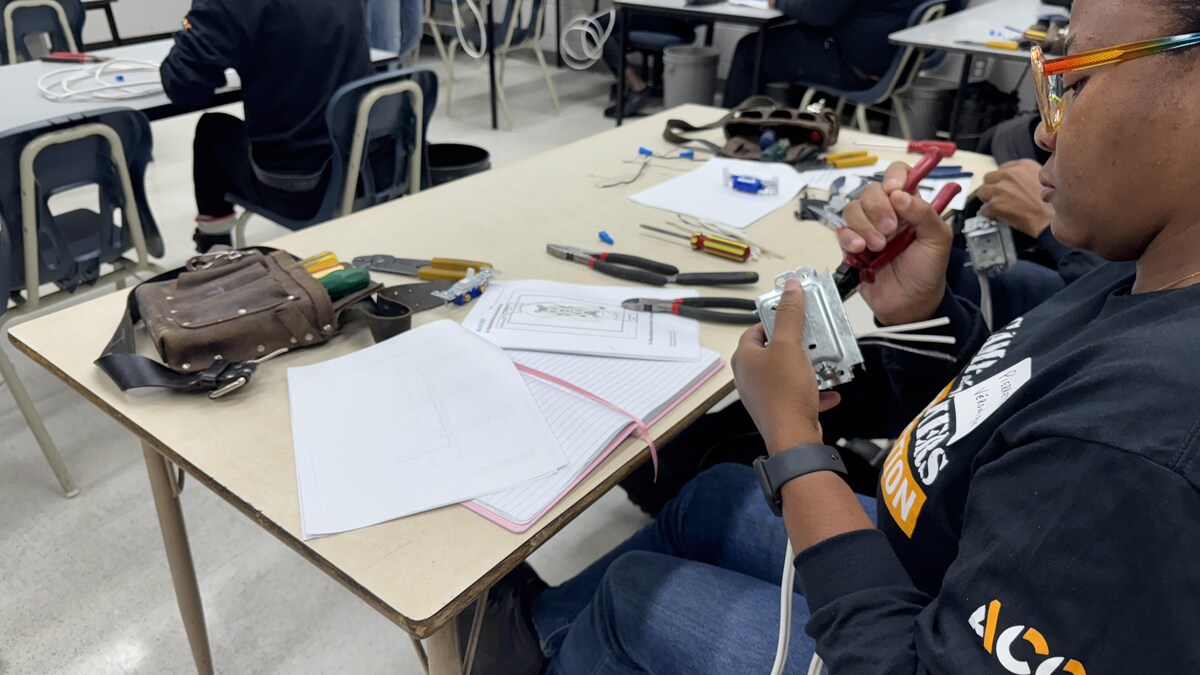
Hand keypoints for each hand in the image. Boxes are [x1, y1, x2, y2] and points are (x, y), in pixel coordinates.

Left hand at [732, 279, 840, 454]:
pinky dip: (813, 390)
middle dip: (797, 345)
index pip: (756, 328)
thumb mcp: (789, 345)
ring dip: (808, 368)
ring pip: (787, 372)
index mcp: (744, 358)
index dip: (776, 319)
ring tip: (823, 364)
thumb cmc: (785, 394)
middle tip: (813, 339)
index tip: (794, 315)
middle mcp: (749, 376)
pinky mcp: (779, 409)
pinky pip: (797, 393)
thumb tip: (790, 289)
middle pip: (774, 350)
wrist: (794, 437)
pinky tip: (829, 390)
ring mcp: (763, 394)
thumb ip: (790, 315)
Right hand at [838, 162, 952, 326]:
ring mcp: (867, 229)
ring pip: (852, 210)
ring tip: (878, 247)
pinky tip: (861, 251)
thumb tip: (900, 194)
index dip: (894, 177)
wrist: (911, 303)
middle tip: (891, 230)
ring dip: (864, 227)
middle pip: (870, 191)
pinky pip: (841, 233)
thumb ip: (924, 213)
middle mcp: (886, 213)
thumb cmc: (927, 271)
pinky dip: (849, 239)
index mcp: (909, 205)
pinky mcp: (852, 247)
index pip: (898, 175)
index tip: (894, 191)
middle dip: (878, 209)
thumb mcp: (938, 240)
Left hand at [978, 159, 1053, 237]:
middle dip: (992, 188)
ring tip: (999, 208)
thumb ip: (1026, 175)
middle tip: (1000, 198)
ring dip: (988, 201)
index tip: (1004, 187)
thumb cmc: (1051, 204)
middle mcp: (1010, 174)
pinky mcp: (995, 204)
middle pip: (988, 178)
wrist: (1051, 220)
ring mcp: (1001, 189)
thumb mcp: (1044, 179)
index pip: (1002, 168)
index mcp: (1023, 165)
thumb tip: (1013, 180)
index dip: (1002, 180)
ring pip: (982, 192)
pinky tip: (1001, 217)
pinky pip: (983, 209)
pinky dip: (990, 215)